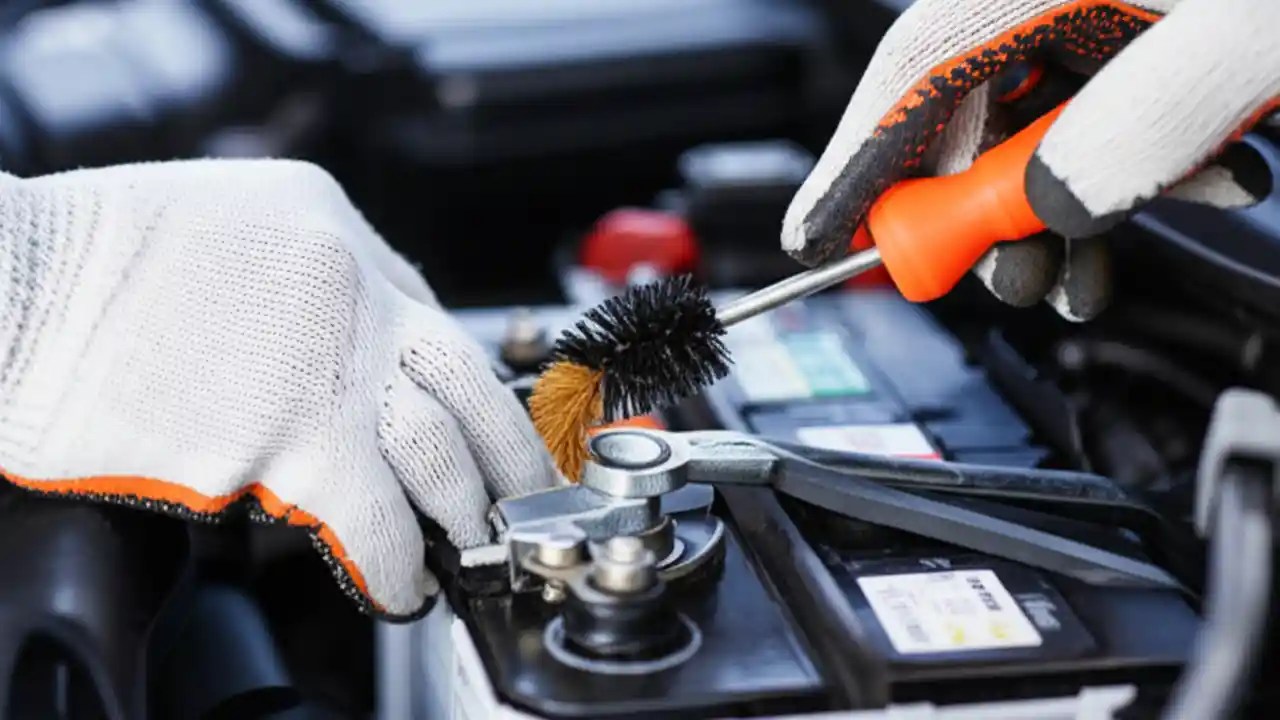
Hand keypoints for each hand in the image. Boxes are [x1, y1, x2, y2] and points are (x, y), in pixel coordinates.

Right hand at [0, 159, 555, 618]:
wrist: (6, 289)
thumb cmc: (82, 263)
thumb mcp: (215, 224)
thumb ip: (294, 279)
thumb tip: (346, 349)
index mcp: (326, 223)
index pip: (425, 308)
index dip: (454, 381)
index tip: (470, 421)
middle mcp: (345, 287)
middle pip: (467, 377)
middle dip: (507, 449)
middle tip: (524, 492)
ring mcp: (323, 364)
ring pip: (439, 451)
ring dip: (462, 513)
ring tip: (469, 547)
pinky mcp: (285, 441)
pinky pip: (375, 518)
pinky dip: (398, 561)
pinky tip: (401, 583)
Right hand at [783, 0, 1278, 319]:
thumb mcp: (1248, 39)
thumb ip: (1136, 125)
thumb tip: (1049, 201)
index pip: (913, 66)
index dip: (854, 161)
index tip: (815, 238)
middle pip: (974, 99)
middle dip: (986, 207)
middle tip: (1004, 276)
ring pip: (1048, 111)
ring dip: (1076, 199)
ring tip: (1105, 261)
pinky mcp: (1166, 16)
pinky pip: (1120, 97)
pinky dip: (1148, 159)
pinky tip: (1205, 182)